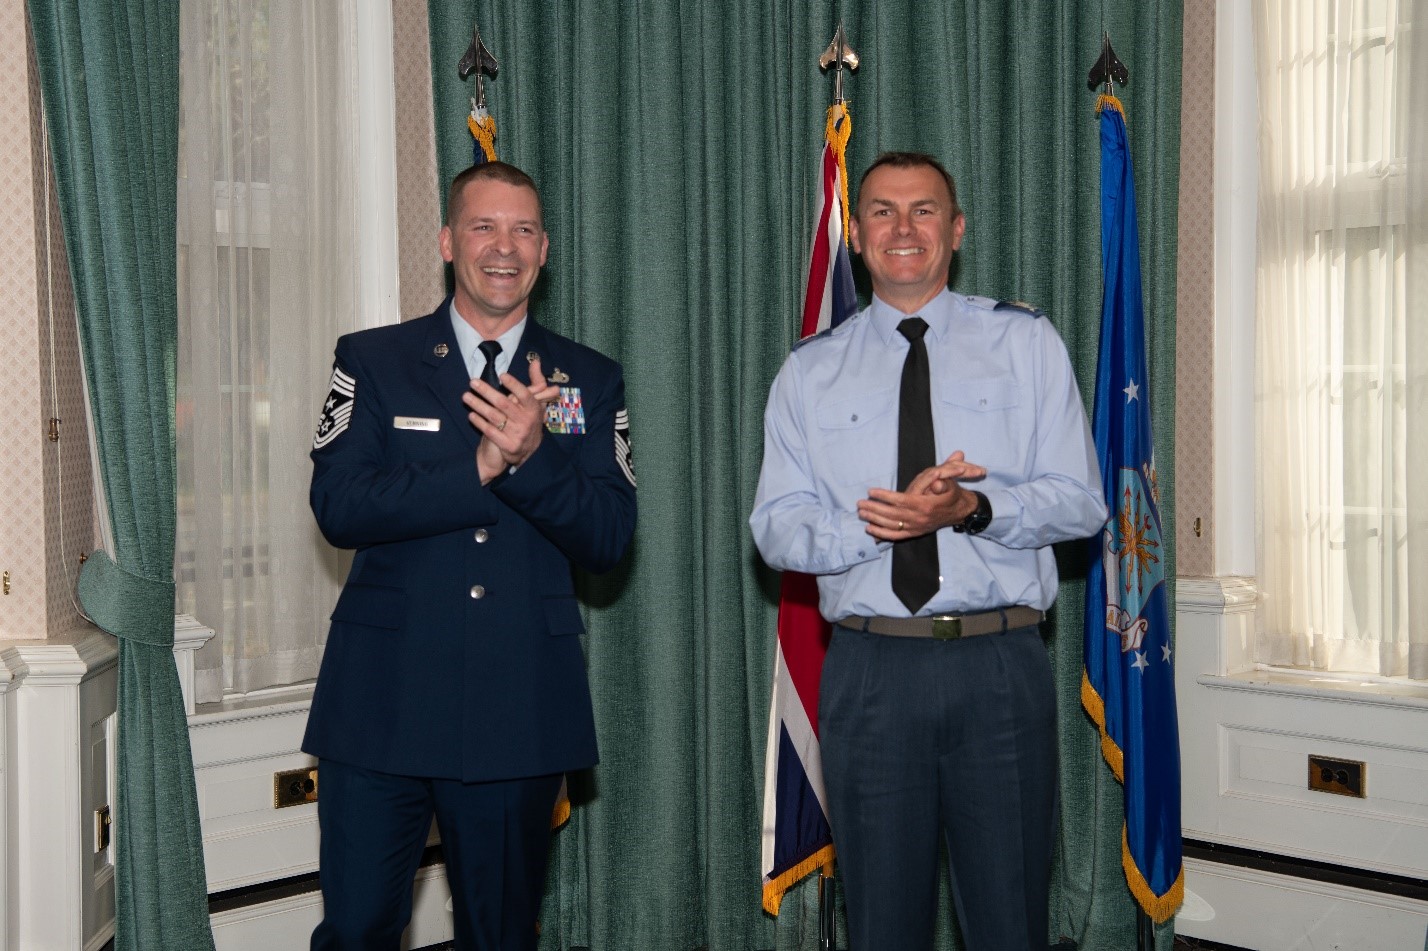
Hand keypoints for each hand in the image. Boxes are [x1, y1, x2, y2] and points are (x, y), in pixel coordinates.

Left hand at [467, 355, 559, 482]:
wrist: (527, 451)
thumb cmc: (529, 420)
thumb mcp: (536, 403)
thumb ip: (537, 382)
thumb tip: (536, 362)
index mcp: (534, 409)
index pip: (525, 395)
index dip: (514, 385)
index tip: (501, 375)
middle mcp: (526, 421)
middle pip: (504, 403)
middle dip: (487, 391)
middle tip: (473, 382)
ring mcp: (517, 434)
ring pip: (494, 416)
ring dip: (478, 405)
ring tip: (466, 396)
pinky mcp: (508, 445)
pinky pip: (490, 431)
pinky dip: (479, 422)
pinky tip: (471, 414)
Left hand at [857, 452, 985, 540]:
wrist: (959, 511)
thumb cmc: (951, 494)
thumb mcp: (950, 485)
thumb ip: (943, 482)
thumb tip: (936, 482)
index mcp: (926, 506)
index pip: (901, 501)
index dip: (885, 497)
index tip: (871, 491)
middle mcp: (920, 519)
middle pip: (892, 514)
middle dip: (874, 509)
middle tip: (860, 503)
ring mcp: (916, 528)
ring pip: (891, 526)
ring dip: (874, 520)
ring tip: (861, 513)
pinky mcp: (914, 533)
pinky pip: (895, 536)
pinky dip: (881, 534)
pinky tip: (870, 529)